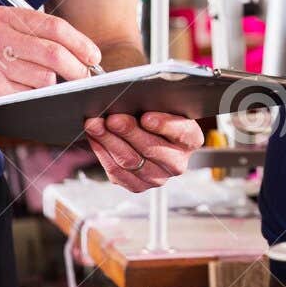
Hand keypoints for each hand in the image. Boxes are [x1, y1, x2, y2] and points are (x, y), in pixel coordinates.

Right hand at [0, 8, 101, 109]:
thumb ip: (32, 32)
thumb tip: (77, 49)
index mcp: (4, 17)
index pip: (55, 27)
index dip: (81, 43)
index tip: (93, 56)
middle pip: (55, 54)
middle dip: (77, 69)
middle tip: (84, 76)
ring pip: (45, 78)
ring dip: (55, 86)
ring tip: (51, 86)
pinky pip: (28, 96)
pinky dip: (37, 98)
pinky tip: (32, 95)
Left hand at [85, 111, 204, 191]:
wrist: (148, 135)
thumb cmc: (155, 115)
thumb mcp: (161, 105)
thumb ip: (153, 103)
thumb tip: (130, 100)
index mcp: (190, 139)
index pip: (181, 133)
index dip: (163, 125)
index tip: (147, 117)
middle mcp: (177, 162)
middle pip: (151, 148)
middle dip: (128, 132)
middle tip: (112, 118)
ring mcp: (158, 177)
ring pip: (130, 161)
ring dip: (109, 141)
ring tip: (96, 125)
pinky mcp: (137, 186)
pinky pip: (116, 172)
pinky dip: (102, 153)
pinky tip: (95, 139)